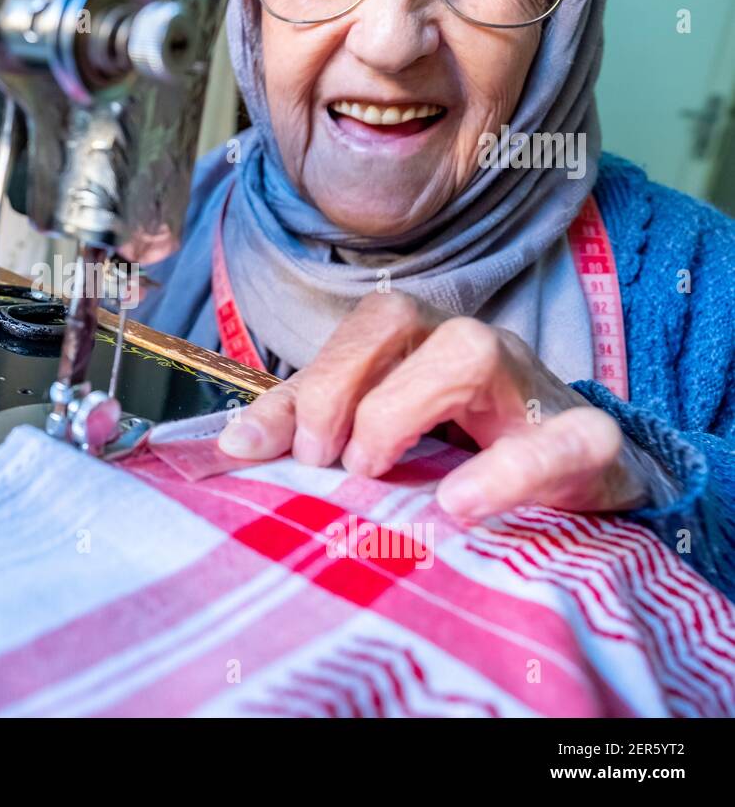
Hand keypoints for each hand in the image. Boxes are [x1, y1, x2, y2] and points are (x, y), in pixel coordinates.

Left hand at [218, 291, 654, 520]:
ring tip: (376, 472)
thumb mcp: (381, 442)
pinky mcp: (589, 445)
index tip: (254, 448)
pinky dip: (506, 470)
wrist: (584, 493)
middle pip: (399, 316)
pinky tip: (458, 505)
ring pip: (472, 348)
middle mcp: (473, 349)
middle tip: (325, 461)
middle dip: (340, 386)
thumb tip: (233, 446)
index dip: (303, 381)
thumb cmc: (468, 460)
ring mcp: (534, 389)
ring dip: (403, 408)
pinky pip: (563, 437)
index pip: (357, 327)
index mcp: (422, 344)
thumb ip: (314, 432)